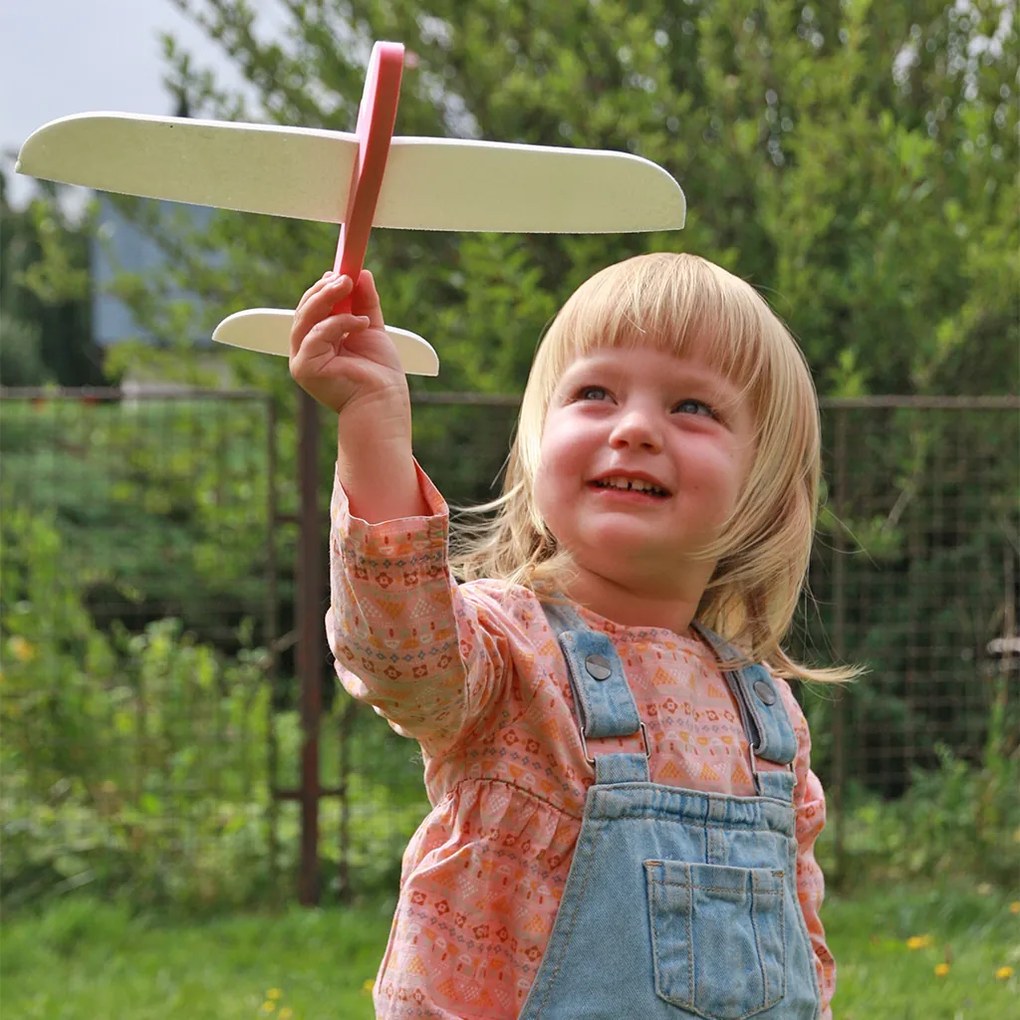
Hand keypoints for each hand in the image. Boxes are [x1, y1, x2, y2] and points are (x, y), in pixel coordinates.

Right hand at [289, 270, 406, 415]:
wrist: (384, 402)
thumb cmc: (380, 374)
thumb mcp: (371, 329)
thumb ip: (364, 302)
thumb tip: (362, 272)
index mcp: (317, 343)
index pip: (312, 310)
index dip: (322, 289)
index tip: (339, 273)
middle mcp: (305, 351)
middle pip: (305, 310)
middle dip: (324, 289)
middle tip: (345, 276)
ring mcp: (301, 360)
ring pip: (306, 318)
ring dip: (327, 297)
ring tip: (348, 285)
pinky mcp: (304, 367)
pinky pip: (317, 334)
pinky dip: (340, 323)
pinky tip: (361, 323)